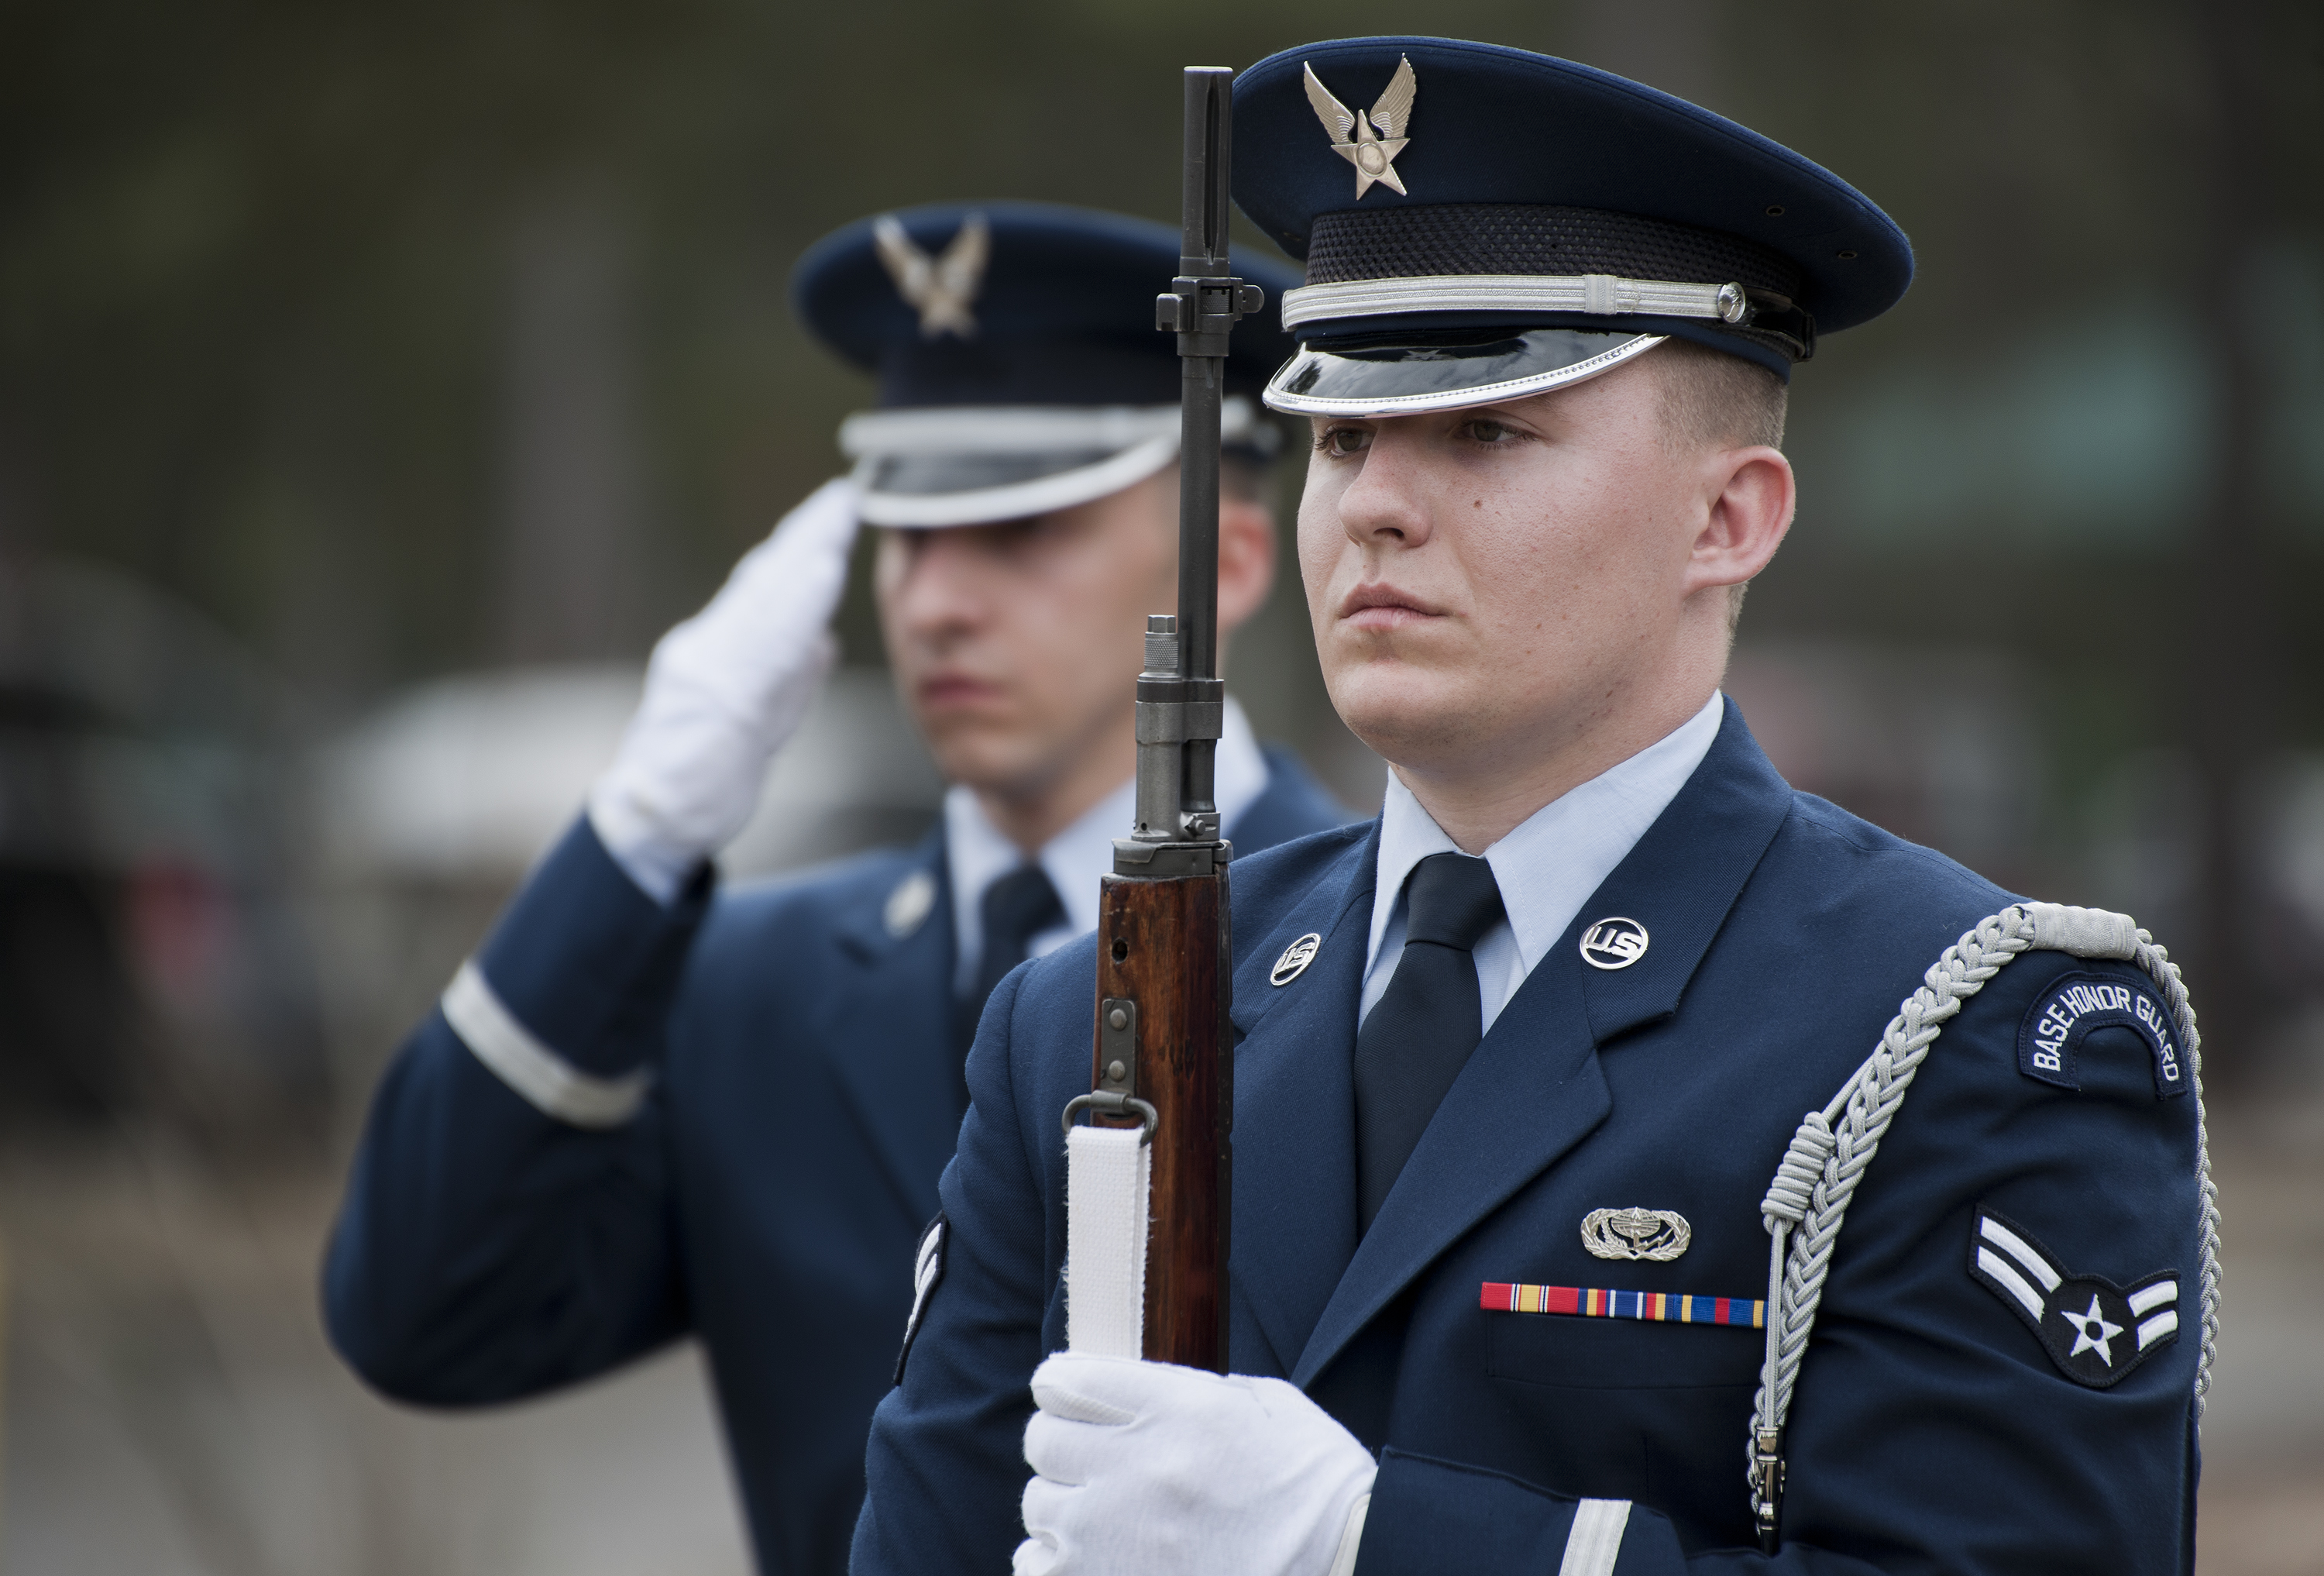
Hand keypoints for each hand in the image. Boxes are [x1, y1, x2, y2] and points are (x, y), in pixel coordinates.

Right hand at [589, 477, 860, 899]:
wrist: (658, 818)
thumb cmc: (703, 773)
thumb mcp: (752, 718)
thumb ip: (787, 680)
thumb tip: (822, 642)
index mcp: (715, 651)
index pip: (762, 591)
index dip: (797, 549)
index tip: (830, 513)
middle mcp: (708, 648)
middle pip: (764, 582)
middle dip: (805, 536)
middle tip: (841, 497)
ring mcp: (711, 668)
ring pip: (768, 602)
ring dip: (805, 557)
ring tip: (837, 520)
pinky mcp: (722, 696)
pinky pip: (769, 641)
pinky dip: (799, 605)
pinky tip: (822, 575)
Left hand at [1015, 1352, 1375, 1575]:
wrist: (1352, 1566)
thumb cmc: (1315, 1489)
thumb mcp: (1268, 1407)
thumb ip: (1193, 1391)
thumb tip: (1135, 1389)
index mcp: (1180, 1411)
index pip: (1069, 1380)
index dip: (1062, 1386)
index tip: (1067, 1396)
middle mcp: (1140, 1470)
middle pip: (1043, 1441)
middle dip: (1063, 1446)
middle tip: (1090, 1460)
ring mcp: (1119, 1539)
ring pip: (1039, 1506)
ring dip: (1064, 1508)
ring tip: (1105, 1517)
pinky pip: (1038, 1566)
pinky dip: (1055, 1562)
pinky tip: (1096, 1560)